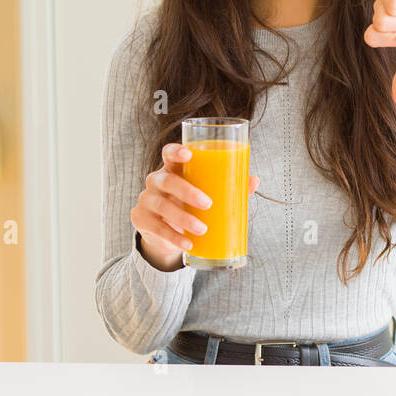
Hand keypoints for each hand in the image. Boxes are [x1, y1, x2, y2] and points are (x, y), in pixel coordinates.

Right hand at [131, 142, 259, 271]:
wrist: (166, 232)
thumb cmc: (190, 205)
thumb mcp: (206, 194)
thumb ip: (228, 186)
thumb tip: (254, 180)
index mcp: (172, 169)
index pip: (168, 153)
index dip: (176, 151)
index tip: (189, 154)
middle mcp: (156, 181)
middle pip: (167, 180)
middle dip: (187, 192)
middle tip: (207, 204)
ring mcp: (146, 200)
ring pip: (162, 206)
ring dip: (183, 218)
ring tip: (202, 229)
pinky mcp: (141, 219)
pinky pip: (157, 228)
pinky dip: (174, 237)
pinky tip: (188, 244)